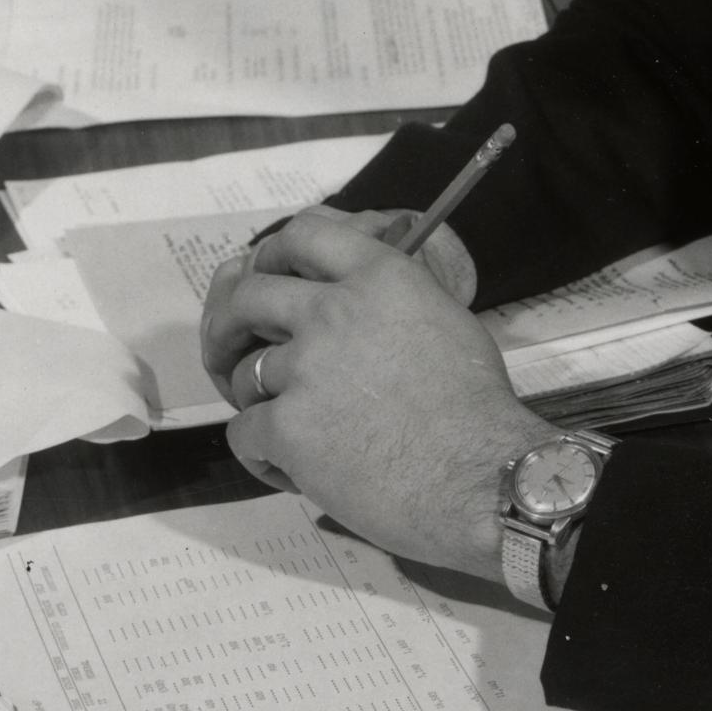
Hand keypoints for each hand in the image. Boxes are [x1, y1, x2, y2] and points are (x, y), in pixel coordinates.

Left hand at [200, 206, 555, 579]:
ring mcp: (305, 368)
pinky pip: (244, 432)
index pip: (305, 234)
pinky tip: (293, 470)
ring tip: (294, 432)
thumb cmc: (476, 407)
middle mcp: (334, 311)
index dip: (273, 253)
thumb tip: (367, 296)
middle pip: (250, 295)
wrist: (478, 477)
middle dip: (233, 321)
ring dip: (260, 402)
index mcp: (380, 278)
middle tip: (237, 347)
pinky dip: (262, 454)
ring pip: (245, 374)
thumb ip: (396, 297)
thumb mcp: (445, 319)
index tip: (266, 273)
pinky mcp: (288, 426)